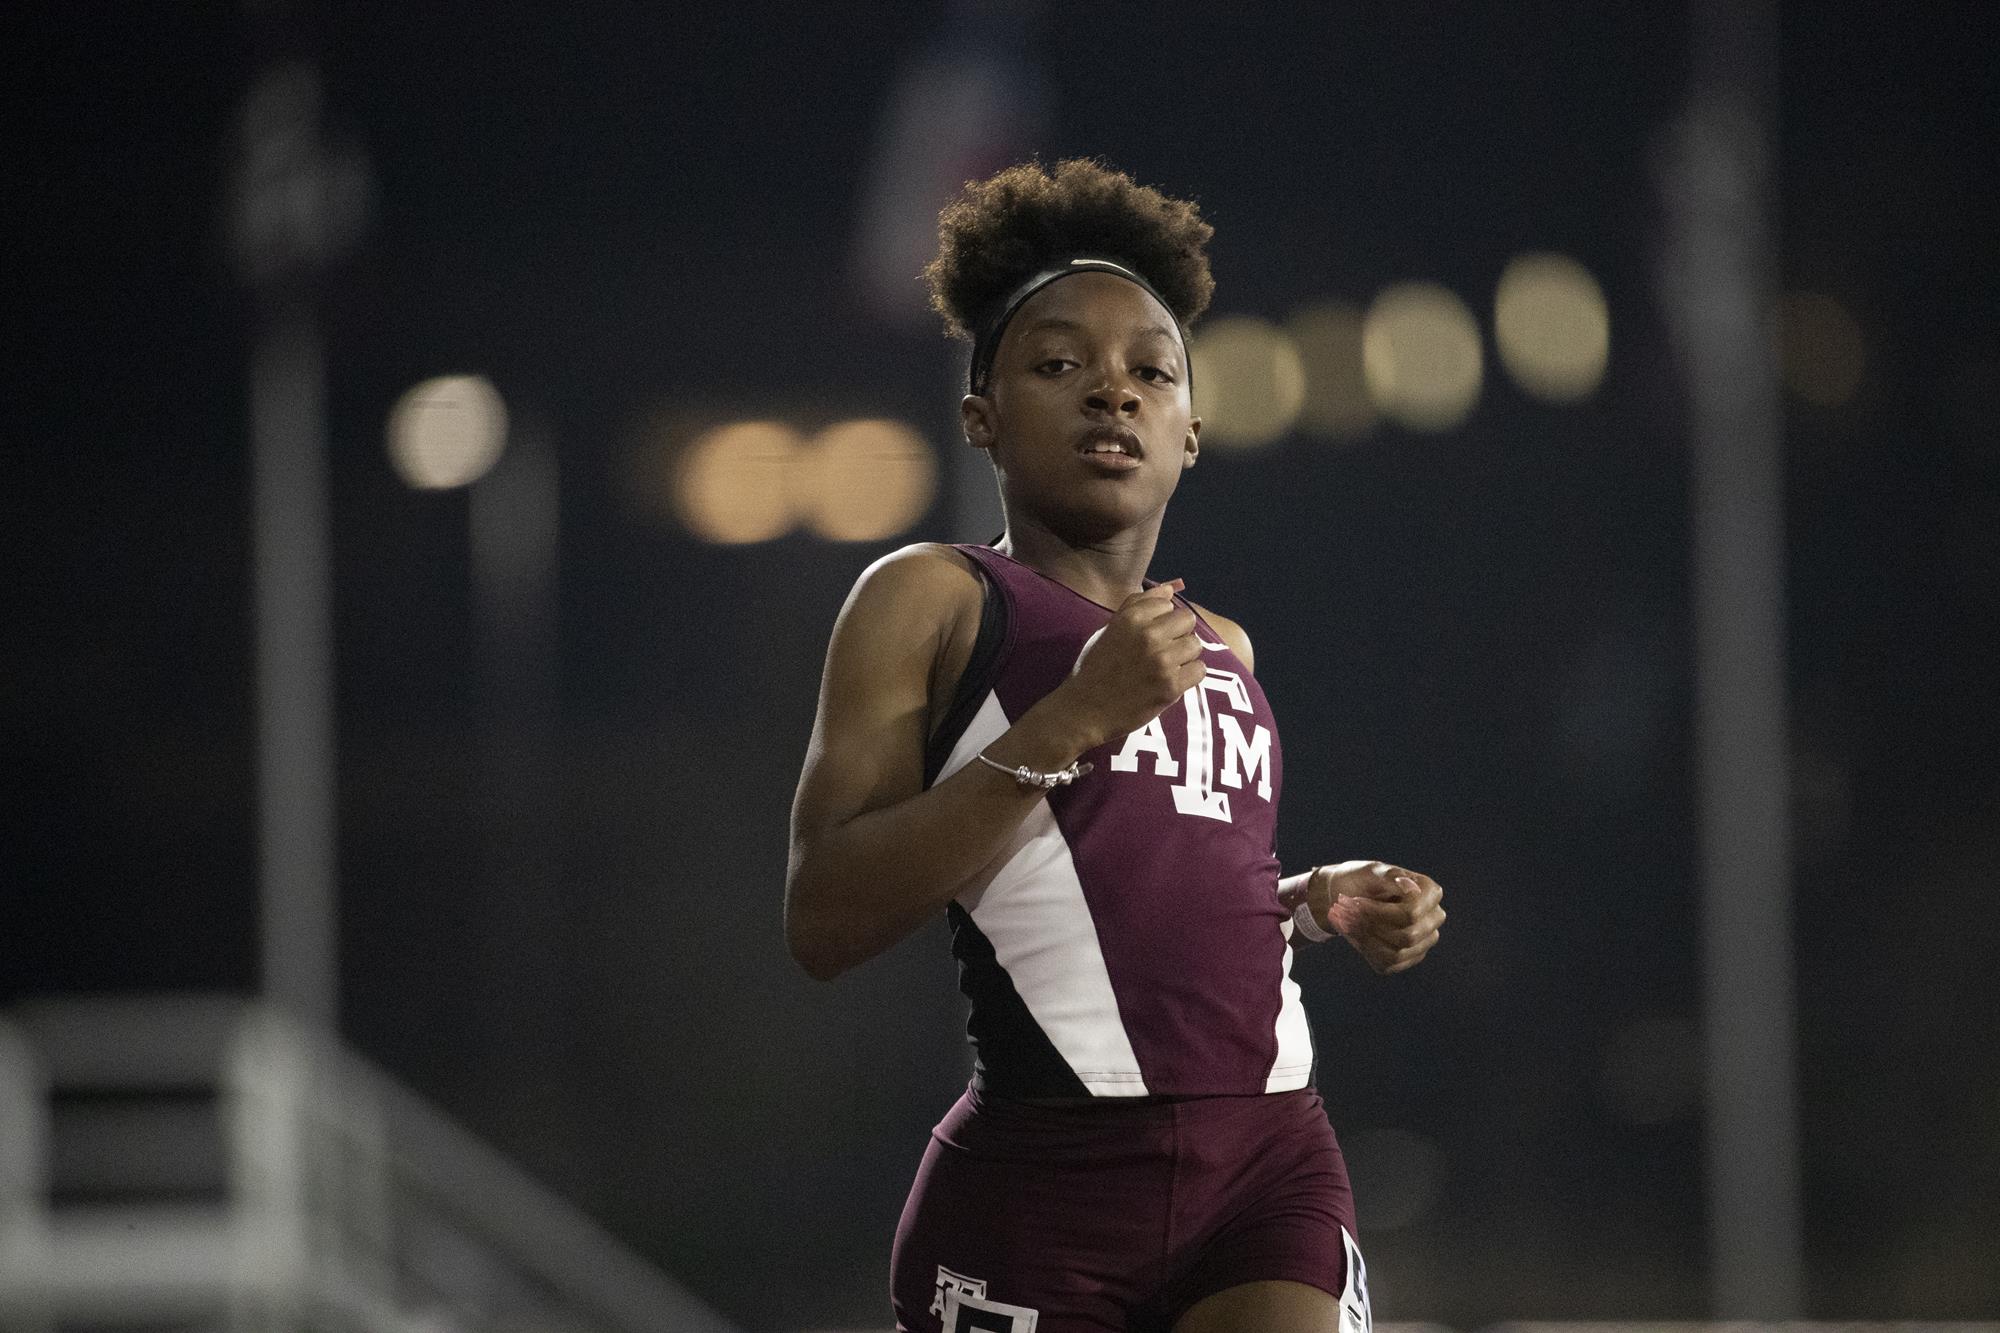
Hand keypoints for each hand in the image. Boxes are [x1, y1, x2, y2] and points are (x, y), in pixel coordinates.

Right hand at [1046, 580, 1205, 747]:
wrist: (1085, 709)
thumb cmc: (1097, 667)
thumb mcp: (1110, 629)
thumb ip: (1138, 605)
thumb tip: (1170, 588)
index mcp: (1131, 618)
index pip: (1168, 603)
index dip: (1161, 619)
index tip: (1150, 635)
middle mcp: (1148, 635)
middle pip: (1187, 621)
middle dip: (1178, 634)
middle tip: (1164, 651)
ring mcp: (1162, 661)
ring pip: (1195, 645)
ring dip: (1185, 656)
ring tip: (1167, 667)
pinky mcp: (1170, 686)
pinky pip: (1199, 670)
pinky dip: (1189, 676)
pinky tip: (1172, 681)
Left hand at [1312, 860, 1444, 973]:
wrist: (1347, 895)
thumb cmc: (1362, 879)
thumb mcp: (1372, 871)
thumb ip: (1391, 876)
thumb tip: (1412, 887)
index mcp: (1430, 893)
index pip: (1412, 913)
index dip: (1380, 911)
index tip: (1355, 901)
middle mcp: (1433, 918)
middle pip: (1408, 936)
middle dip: (1372, 926)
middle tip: (1347, 912)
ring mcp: (1423, 940)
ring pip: (1397, 953)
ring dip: (1366, 939)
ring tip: (1347, 922)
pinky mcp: (1407, 958)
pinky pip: (1388, 964)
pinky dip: (1365, 949)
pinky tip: (1353, 933)